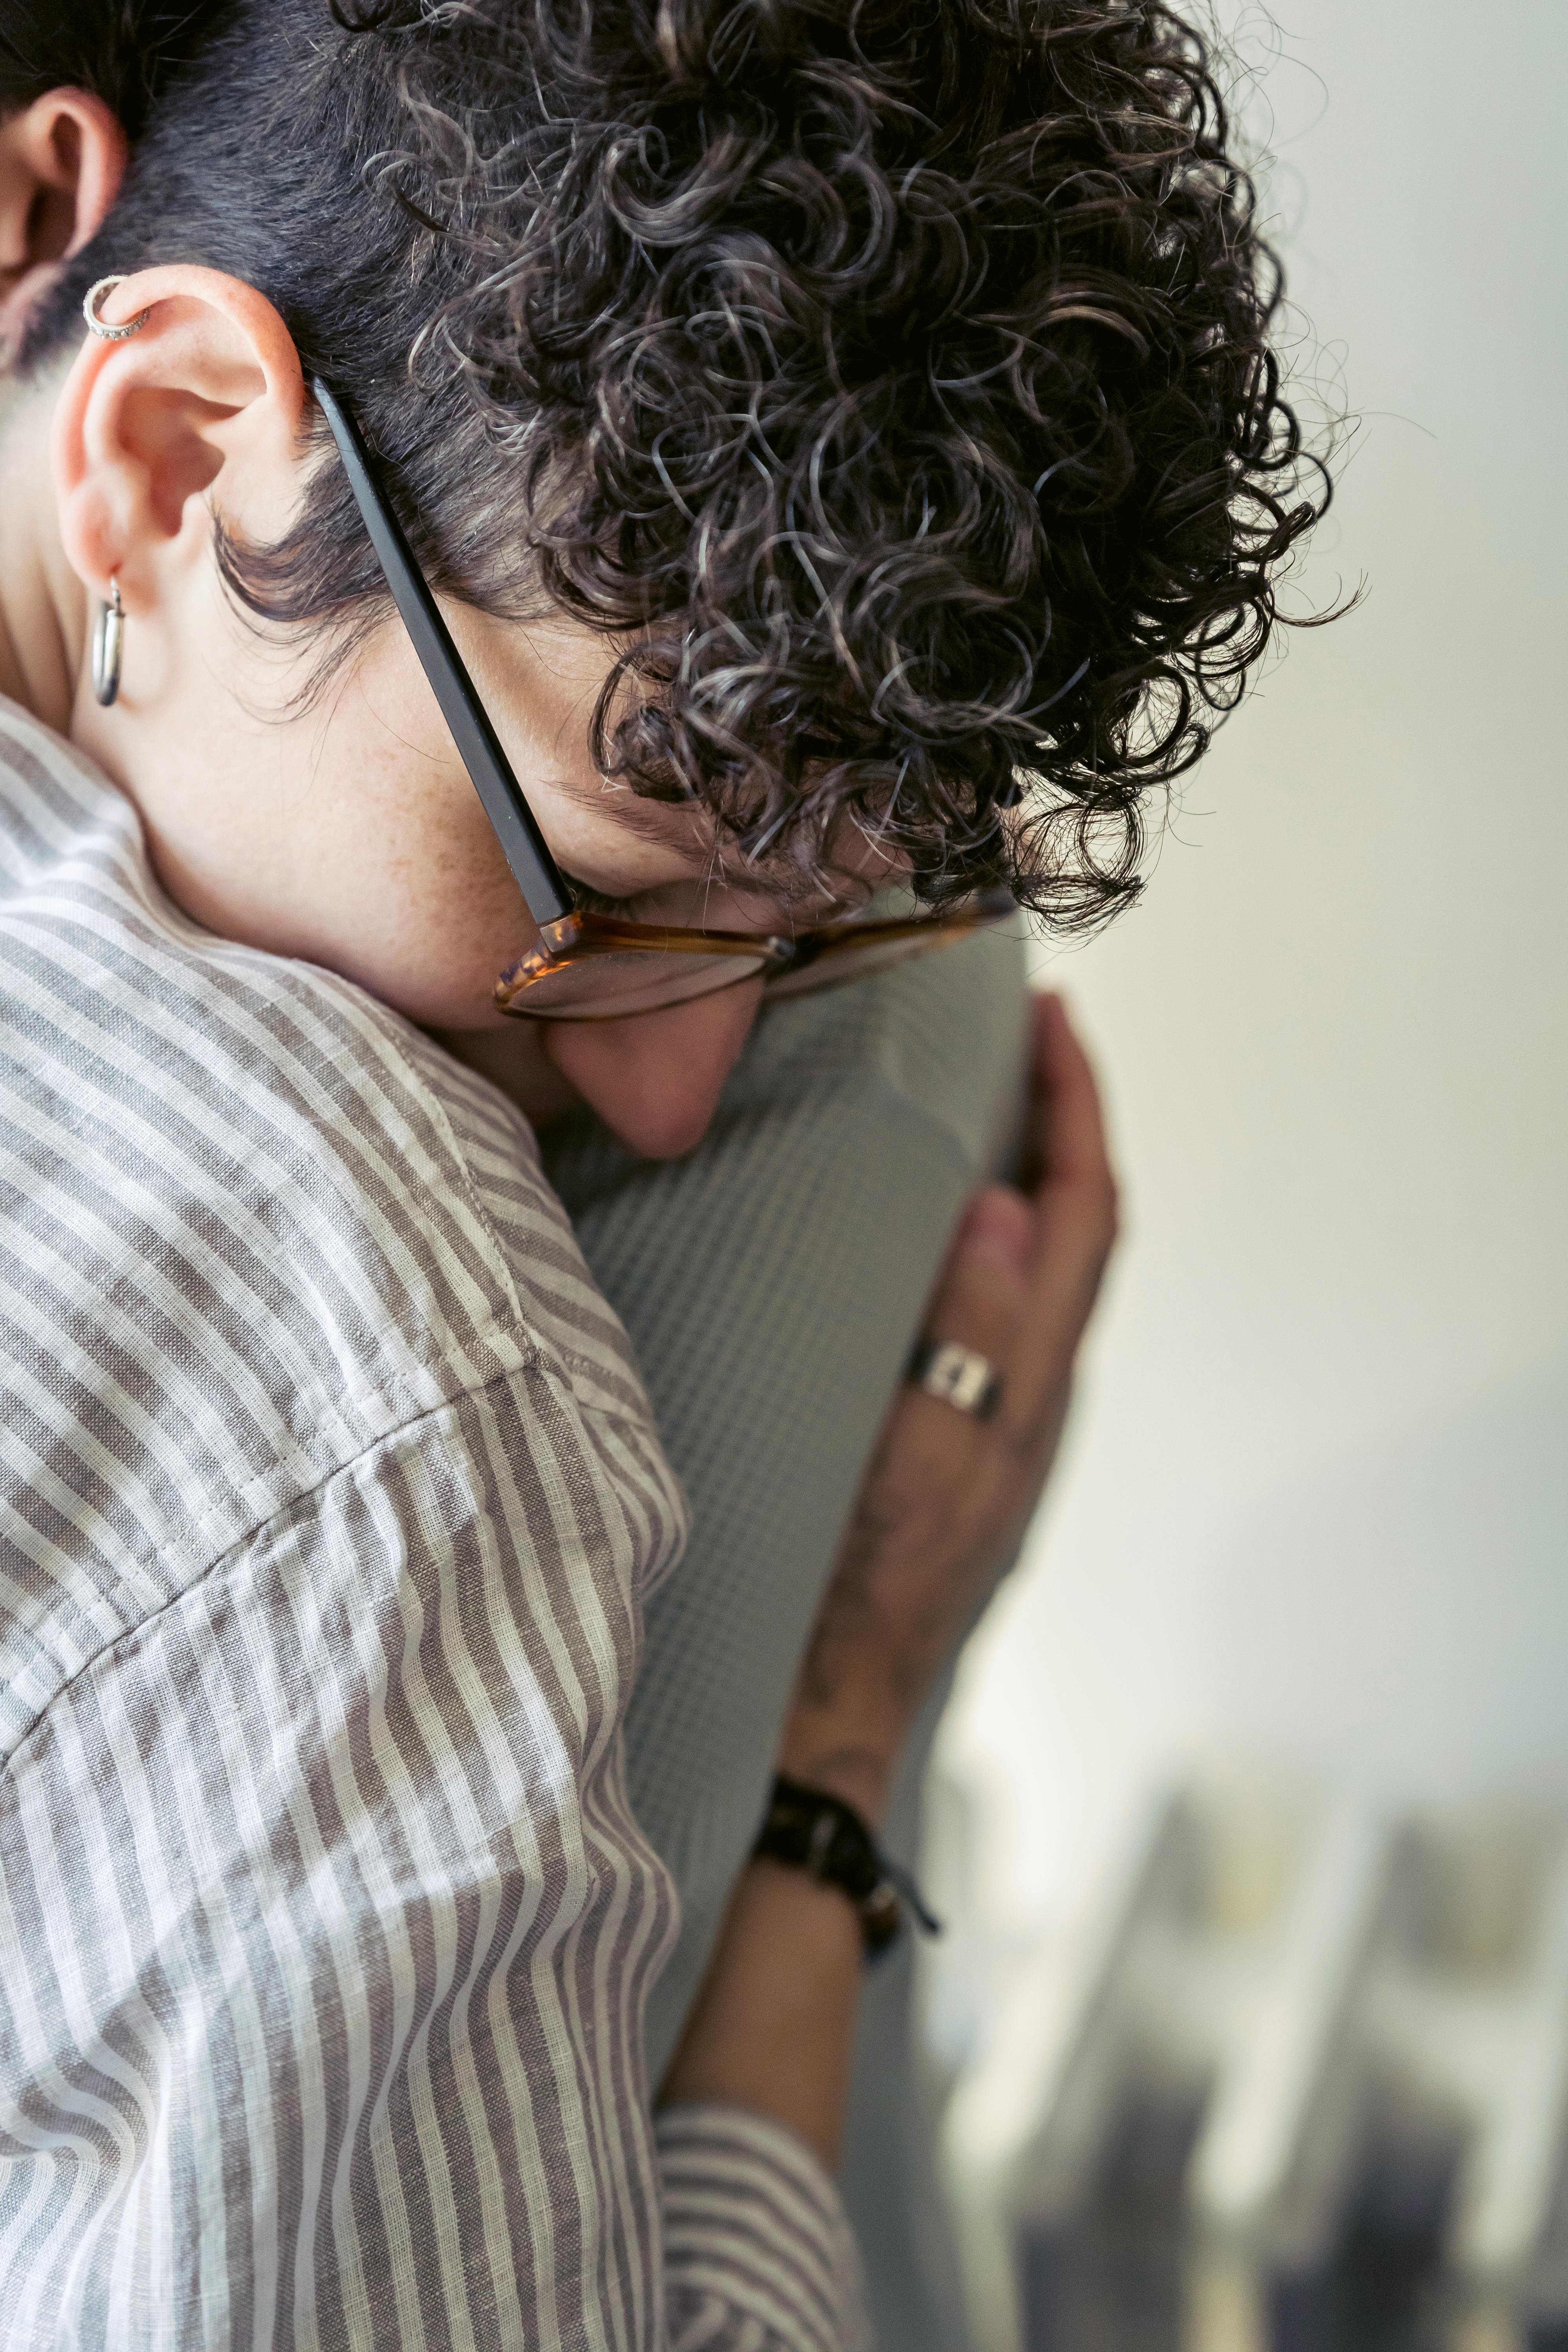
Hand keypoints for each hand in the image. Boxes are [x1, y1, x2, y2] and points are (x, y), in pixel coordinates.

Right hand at [777, 990, 1117, 1820]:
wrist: (821, 1721)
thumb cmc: (850, 1604)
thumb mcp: (907, 1462)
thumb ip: (961, 1341)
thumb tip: (1005, 1209)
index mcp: (1024, 1391)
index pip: (1080, 1216)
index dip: (1077, 1107)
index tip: (1054, 1017)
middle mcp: (1027, 1401)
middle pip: (1071, 1232)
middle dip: (1058, 1122)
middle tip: (1018, 1035)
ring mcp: (994, 1427)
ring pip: (1032, 1273)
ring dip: (1020, 1176)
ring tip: (974, 1104)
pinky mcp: (953, 1448)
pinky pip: (990, 1316)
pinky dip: (976, 1243)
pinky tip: (922, 1233)